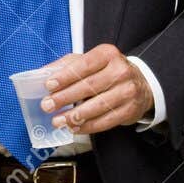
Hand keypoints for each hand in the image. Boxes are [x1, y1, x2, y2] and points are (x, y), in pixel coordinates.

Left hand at [39, 44, 153, 134]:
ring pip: (98, 106)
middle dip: (65, 97)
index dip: (65, 76)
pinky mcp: (130, 110)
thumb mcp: (90, 61)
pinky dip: (88, 126)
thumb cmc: (107, 72)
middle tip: (47, 105)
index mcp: (107, 54)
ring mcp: (128, 91)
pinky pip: (106, 121)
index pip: (84, 65)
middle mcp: (120, 71)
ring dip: (75, 115)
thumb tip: (43, 73)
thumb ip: (67, 65)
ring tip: (58, 120)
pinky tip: (74, 127)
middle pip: (89, 86)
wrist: (141, 85)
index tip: (49, 85)